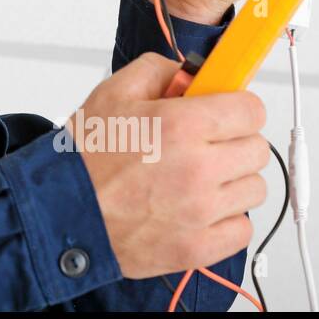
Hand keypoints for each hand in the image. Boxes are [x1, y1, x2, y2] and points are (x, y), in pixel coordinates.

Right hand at [66, 52, 268, 278]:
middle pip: (258, 149)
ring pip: (254, 189)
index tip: (226, 112)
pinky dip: (226, 220)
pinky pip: (242, 229)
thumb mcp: (113, 92)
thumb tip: (191, 74)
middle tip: (206, 145)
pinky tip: (197, 208)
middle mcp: (199, 169)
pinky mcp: (198, 247)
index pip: (251, 110)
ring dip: (232, 182)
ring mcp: (202, 212)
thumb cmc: (84, 158)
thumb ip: (158, 71)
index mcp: (182, 125)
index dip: (237, 107)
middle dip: (234, 142)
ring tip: (197, 179)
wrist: (61, 212)